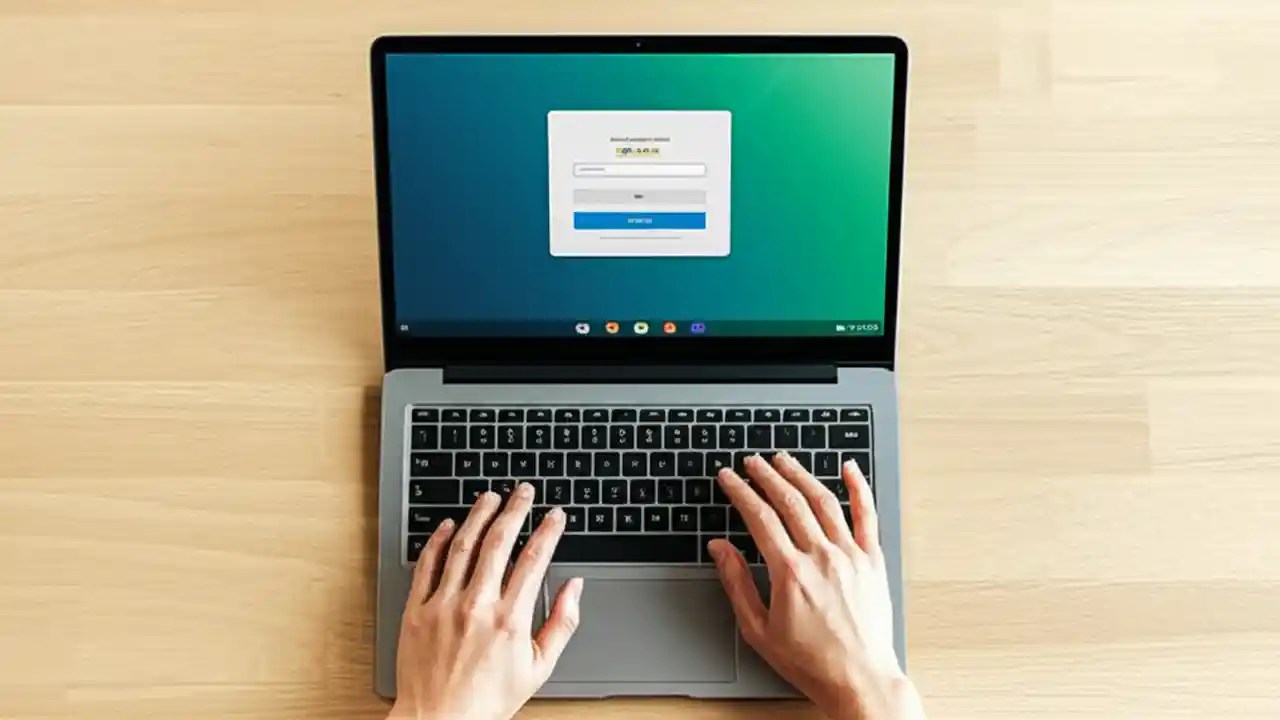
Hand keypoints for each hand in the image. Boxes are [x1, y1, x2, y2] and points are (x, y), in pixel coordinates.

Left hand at [389, 485, 582, 719]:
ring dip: (478, 515)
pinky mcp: (416, 611)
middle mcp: (476, 606)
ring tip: (490, 497)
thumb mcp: (539, 669)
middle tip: (523, 491)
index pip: (534, 560)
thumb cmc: (488, 701)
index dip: (548, 531)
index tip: (555, 516)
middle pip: (499, 542)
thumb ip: (562, 624)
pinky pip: (427, 566)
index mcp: (510, 620)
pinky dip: (438, 541)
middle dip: (515, 509)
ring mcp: (443, 606)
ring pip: (463, 546)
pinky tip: (449, 526)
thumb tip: (575, 588)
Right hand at [709, 454, 924, 719]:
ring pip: (823, 501)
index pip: (759, 517)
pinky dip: (859, 487)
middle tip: (751, 463)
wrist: (859, 679)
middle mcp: (822, 557)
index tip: (729, 479)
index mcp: (790, 573)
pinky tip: (848, 468)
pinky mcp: (873, 561)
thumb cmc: (810, 661)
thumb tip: (720, 548)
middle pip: (789, 501)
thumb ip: (737, 583)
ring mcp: (851, 556)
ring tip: (784, 460)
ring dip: (800, 475)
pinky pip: (868, 515)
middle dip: (765, 476)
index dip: (740, 492)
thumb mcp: (758, 629)